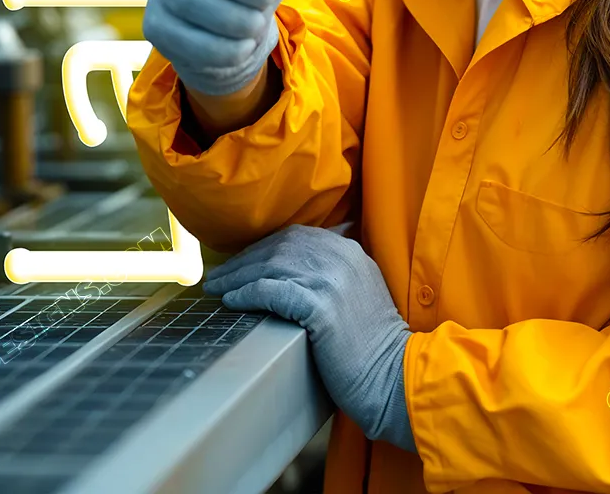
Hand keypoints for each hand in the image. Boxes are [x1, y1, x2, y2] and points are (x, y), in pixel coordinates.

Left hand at [203, 225, 415, 452]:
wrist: (393, 374)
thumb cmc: (372, 342)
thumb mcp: (360, 290)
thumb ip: (337, 271)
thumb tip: (297, 269)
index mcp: (350, 250)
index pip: (296, 236)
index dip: (263, 247)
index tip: (241, 260)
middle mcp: (341, 257)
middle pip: (279, 246)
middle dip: (244, 259)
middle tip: (218, 274)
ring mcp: (331, 280)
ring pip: (272, 266)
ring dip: (238, 276)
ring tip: (216, 288)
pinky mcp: (321, 306)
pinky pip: (273, 291)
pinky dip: (248, 294)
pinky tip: (231, 301)